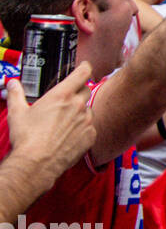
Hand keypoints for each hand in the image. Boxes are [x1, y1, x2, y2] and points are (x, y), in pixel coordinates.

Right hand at [6, 61, 94, 186]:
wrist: (38, 162)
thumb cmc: (27, 137)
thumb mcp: (17, 112)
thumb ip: (15, 94)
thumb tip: (12, 83)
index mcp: (62, 95)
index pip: (82, 73)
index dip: (85, 67)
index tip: (85, 66)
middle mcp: (78, 106)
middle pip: (86, 89)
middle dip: (79, 90)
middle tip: (68, 98)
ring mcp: (86, 121)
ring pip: (88, 109)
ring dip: (81, 110)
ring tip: (65, 120)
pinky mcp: (91, 136)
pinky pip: (90, 126)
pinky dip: (83, 127)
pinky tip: (70, 133)